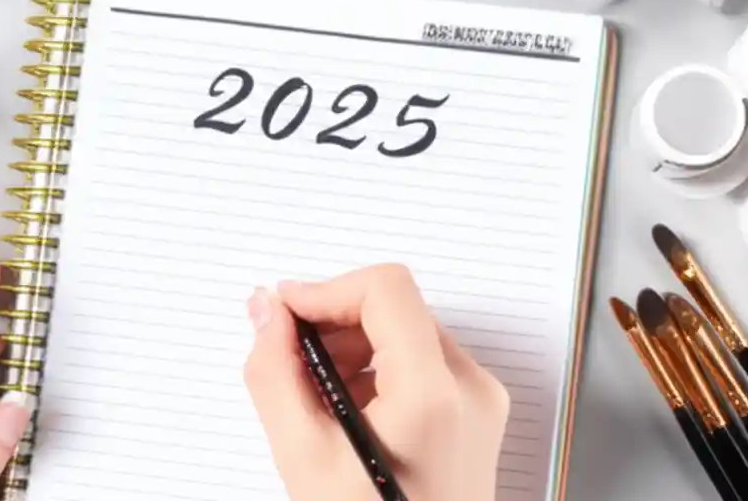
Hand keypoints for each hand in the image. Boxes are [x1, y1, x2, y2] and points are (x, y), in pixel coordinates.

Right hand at [243, 264, 509, 500]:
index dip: (325, 291)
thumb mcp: (304, 457)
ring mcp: (481, 400)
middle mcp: (471, 387)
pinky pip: (423, 361)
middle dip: (334, 325)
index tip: (286, 313)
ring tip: (319, 398)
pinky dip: (378, 370)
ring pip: (407, 330)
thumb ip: (275, 373)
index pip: (385, 289)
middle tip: (292, 361)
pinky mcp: (477, 413)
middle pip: (395, 307)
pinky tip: (349, 413)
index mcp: (434, 393)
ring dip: (353, 348)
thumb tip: (267, 312)